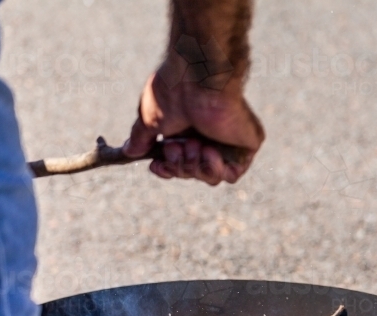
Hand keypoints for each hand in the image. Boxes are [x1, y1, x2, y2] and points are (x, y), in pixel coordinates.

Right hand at [123, 69, 263, 185]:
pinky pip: (232, 175)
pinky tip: (209, 151)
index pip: (178, 161)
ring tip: (193, 145)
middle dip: (180, 165)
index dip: (167, 169)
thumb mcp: (150, 117)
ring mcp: (229, 141)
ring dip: (196, 166)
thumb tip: (129, 151)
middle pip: (193, 172)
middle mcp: (209, 135)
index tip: (156, 166)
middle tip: (176, 147)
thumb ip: (142, 136)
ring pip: (212, 176)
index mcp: (187, 128)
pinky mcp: (247, 145)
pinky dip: (216, 168)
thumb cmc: (174, 91)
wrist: (200, 77)